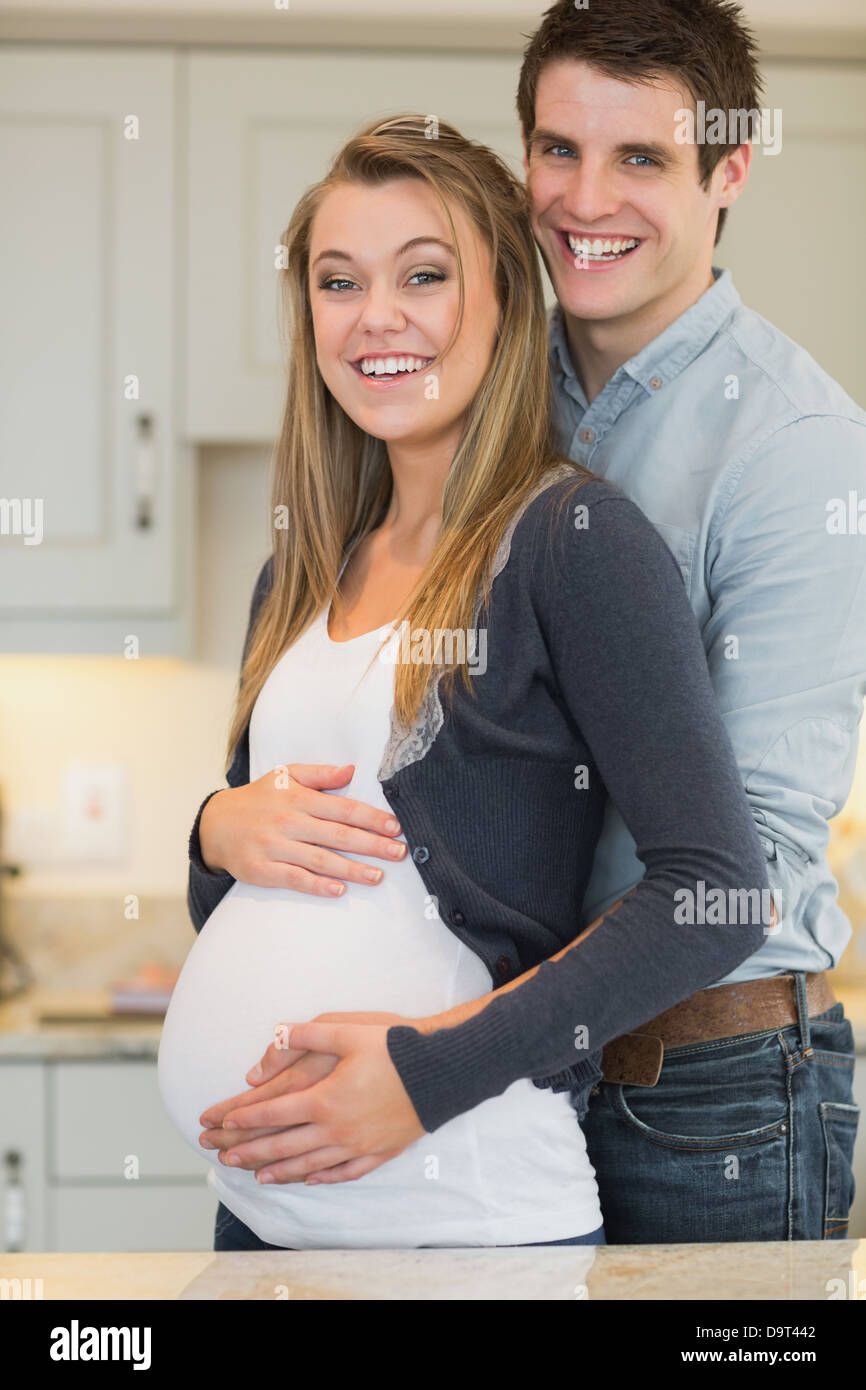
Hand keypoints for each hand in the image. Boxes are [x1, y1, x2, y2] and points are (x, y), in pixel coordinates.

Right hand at [198, 762, 406, 894]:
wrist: (215, 824)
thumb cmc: (258, 799)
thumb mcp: (286, 776)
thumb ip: (320, 774)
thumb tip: (351, 770)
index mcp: (298, 799)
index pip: (343, 809)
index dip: (371, 818)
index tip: (395, 827)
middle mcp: (288, 822)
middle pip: (338, 836)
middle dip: (372, 845)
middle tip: (399, 853)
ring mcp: (275, 847)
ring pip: (320, 860)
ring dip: (352, 870)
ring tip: (378, 877)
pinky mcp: (262, 870)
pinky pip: (295, 879)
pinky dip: (318, 886)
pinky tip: (339, 890)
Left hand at [198, 1015, 427, 1184]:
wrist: (442, 1073)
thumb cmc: (394, 1048)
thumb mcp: (347, 1031)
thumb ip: (307, 1033)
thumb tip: (275, 1036)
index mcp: (324, 1099)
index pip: (274, 1112)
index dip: (245, 1117)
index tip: (224, 1121)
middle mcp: (336, 1129)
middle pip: (284, 1145)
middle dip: (250, 1150)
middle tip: (224, 1156)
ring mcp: (358, 1145)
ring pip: (310, 1164)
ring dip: (280, 1170)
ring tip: (258, 1176)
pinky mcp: (379, 1152)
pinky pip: (344, 1172)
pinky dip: (323, 1177)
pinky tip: (311, 1179)